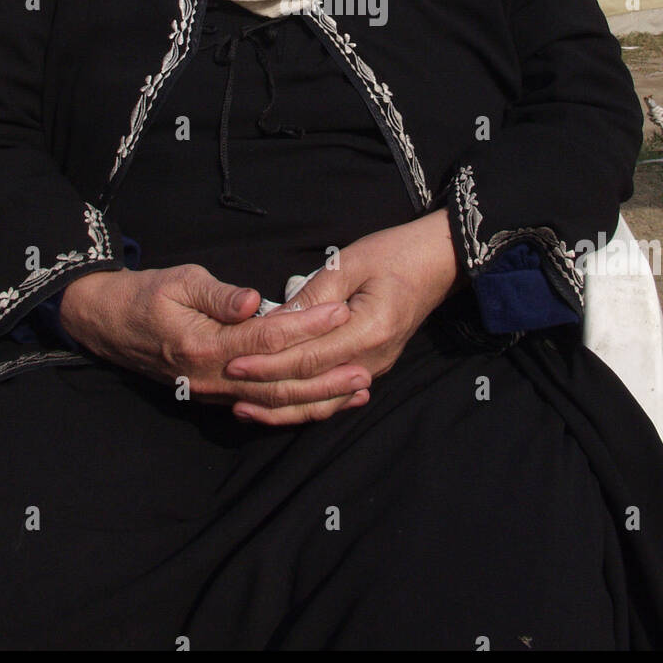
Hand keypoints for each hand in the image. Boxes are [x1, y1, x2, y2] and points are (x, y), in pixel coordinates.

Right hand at [59, 264, 362, 409]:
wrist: (107, 322)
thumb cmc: (145, 294)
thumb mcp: (179, 280)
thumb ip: (218, 294)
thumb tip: (256, 302)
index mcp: (203, 345)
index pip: (266, 338)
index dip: (306, 324)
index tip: (340, 310)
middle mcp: (210, 378)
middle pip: (277, 381)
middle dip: (323, 376)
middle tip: (363, 369)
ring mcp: (212, 391)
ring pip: (273, 401)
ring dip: (317, 399)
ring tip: (357, 391)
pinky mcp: (215, 394)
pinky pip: (261, 404)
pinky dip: (294, 406)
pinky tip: (324, 402)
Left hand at [224, 208, 463, 425]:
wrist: (436, 262)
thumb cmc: (393, 254)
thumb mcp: (348, 263)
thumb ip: (310, 296)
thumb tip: (271, 321)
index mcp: (370, 330)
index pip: (308, 357)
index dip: (268, 362)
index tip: (233, 361)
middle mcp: (374, 359)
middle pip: (312, 384)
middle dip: (266, 386)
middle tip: (226, 383)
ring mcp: (375, 368)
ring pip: (322, 400)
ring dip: (282, 407)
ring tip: (243, 408)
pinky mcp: (371, 367)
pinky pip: (334, 395)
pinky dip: (304, 405)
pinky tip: (278, 407)